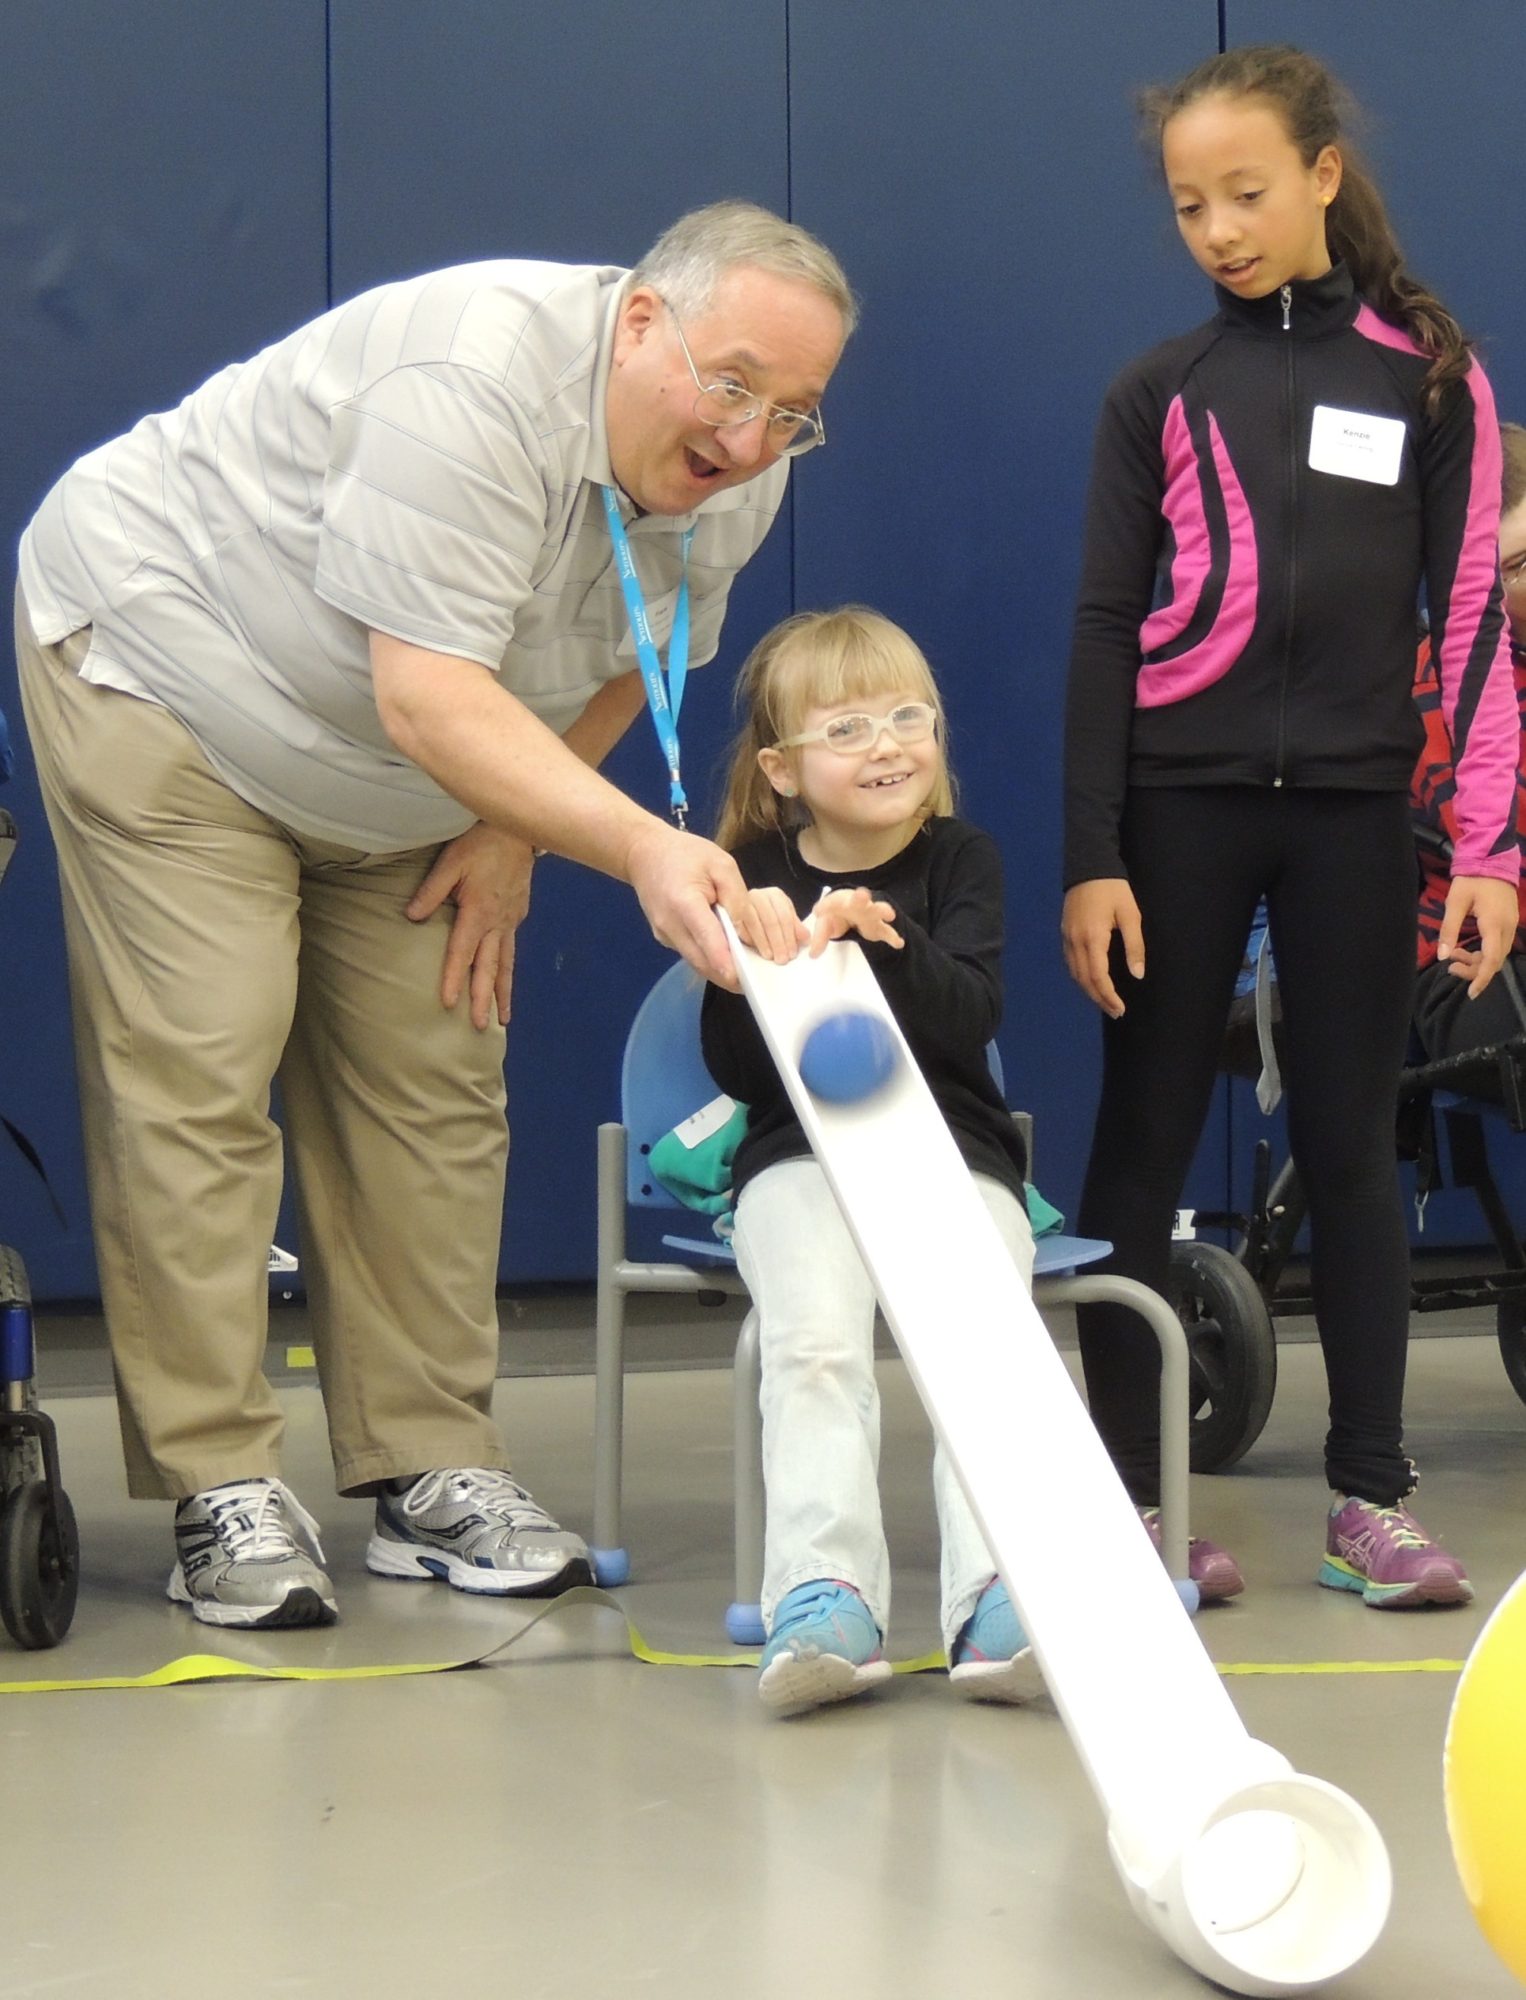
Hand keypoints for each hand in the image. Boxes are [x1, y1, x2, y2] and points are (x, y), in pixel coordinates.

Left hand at [408, 822, 533, 1028]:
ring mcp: (511, 920)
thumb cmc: (481, 842)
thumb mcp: (451, 861)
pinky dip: (509, 969)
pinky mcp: (519, 913)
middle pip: (489, 968)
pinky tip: (505, 980)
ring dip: (503, 992)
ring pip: (506, 963)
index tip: (450, 1004)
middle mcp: (497, 923)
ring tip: (503, 1019)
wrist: (519, 829)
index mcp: (477, 912)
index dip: (455, 979)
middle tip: (479, 1026)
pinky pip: (512, 948)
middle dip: (484, 999)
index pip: (462, 953)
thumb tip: (411, 916)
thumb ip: (431, 891)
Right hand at [625, 822, 746, 988]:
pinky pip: (691, 954)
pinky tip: (728, 957)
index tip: (740, 979)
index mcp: (683, 902)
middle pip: (701, 961)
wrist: (645, 854)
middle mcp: (670, 925)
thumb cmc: (685, 854)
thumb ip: (736, 896)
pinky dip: (710, 960)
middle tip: (755, 983)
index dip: (723, 960)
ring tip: (747, 974)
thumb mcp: (721, 864)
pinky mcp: (666, 939)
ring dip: (720, 971)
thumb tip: (744, 930)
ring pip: (696, 963)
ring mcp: (665, 935)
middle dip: (728, 975)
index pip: (705, 937)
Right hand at [732, 887, 810, 962]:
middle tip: (782, 959)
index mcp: (775, 895)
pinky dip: (747, 939)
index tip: (792, 953)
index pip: (784, 915)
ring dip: (762, 942)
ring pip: (754, 923)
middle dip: (777, 942)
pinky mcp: (729, 913)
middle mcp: (759, 895)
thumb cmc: (769, 919)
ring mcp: (743, 903)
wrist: (746, 912)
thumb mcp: (784, 920)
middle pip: (770, 920)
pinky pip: (738, 926)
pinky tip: (754, 950)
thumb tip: (805, 938)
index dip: (789, 936)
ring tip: (769, 957)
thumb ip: (795, 928)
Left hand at [807, 887, 902, 956]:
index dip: (825, 906)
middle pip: (860, 900)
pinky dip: (893, 937)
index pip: (832, 902)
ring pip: (878, 910)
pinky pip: (887, 932)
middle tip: (861, 895)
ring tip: (890, 914)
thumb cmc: (837, 913)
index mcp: (841, 901)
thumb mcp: (825, 924)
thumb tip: (814, 954)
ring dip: (883, 911)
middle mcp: (858, 905)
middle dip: (861, 898)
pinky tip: (899, 943)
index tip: (818, 911)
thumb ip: (820, 936)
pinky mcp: (879, 927)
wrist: (852, 909)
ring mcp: (870, 915)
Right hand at [1061, 877, 1144, 1017]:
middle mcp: (1075, 942)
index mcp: (1092, 938)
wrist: (1088, 866)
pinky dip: (1080, 978)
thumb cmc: (1114, 889)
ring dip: (1089, 991)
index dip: (1108, 996)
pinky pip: (1070, 963)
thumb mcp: (1130, 915)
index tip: (1120, 1008)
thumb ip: (1134, 945)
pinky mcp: (1065, 933)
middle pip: (1084, 980)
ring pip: (1075, 974)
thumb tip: (1137, 974)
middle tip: (1115, 1012)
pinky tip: (1091, 982)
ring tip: (1105, 1002)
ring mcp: (1067, 938)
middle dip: (1099, 999)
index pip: (1098, 977)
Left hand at [1439, 875, 1519, 998]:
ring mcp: (1510, 925)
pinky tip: (1463, 948)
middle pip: (1495, 961)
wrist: (1492, 860)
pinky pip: (1497, 945)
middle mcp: (1507, 928)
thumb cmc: (1471, 879)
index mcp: (1494, 924)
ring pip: (1496, 954)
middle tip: (1450, 966)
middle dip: (1473, 969)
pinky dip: (1482, 952)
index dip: (1481, 978)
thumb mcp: (1455, 902)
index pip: (1491, 960)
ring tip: (1452, 956)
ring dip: (1476, 960)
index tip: (1472, 994)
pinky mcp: (1508, 922)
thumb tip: (1442, 957)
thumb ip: (1448, 930)